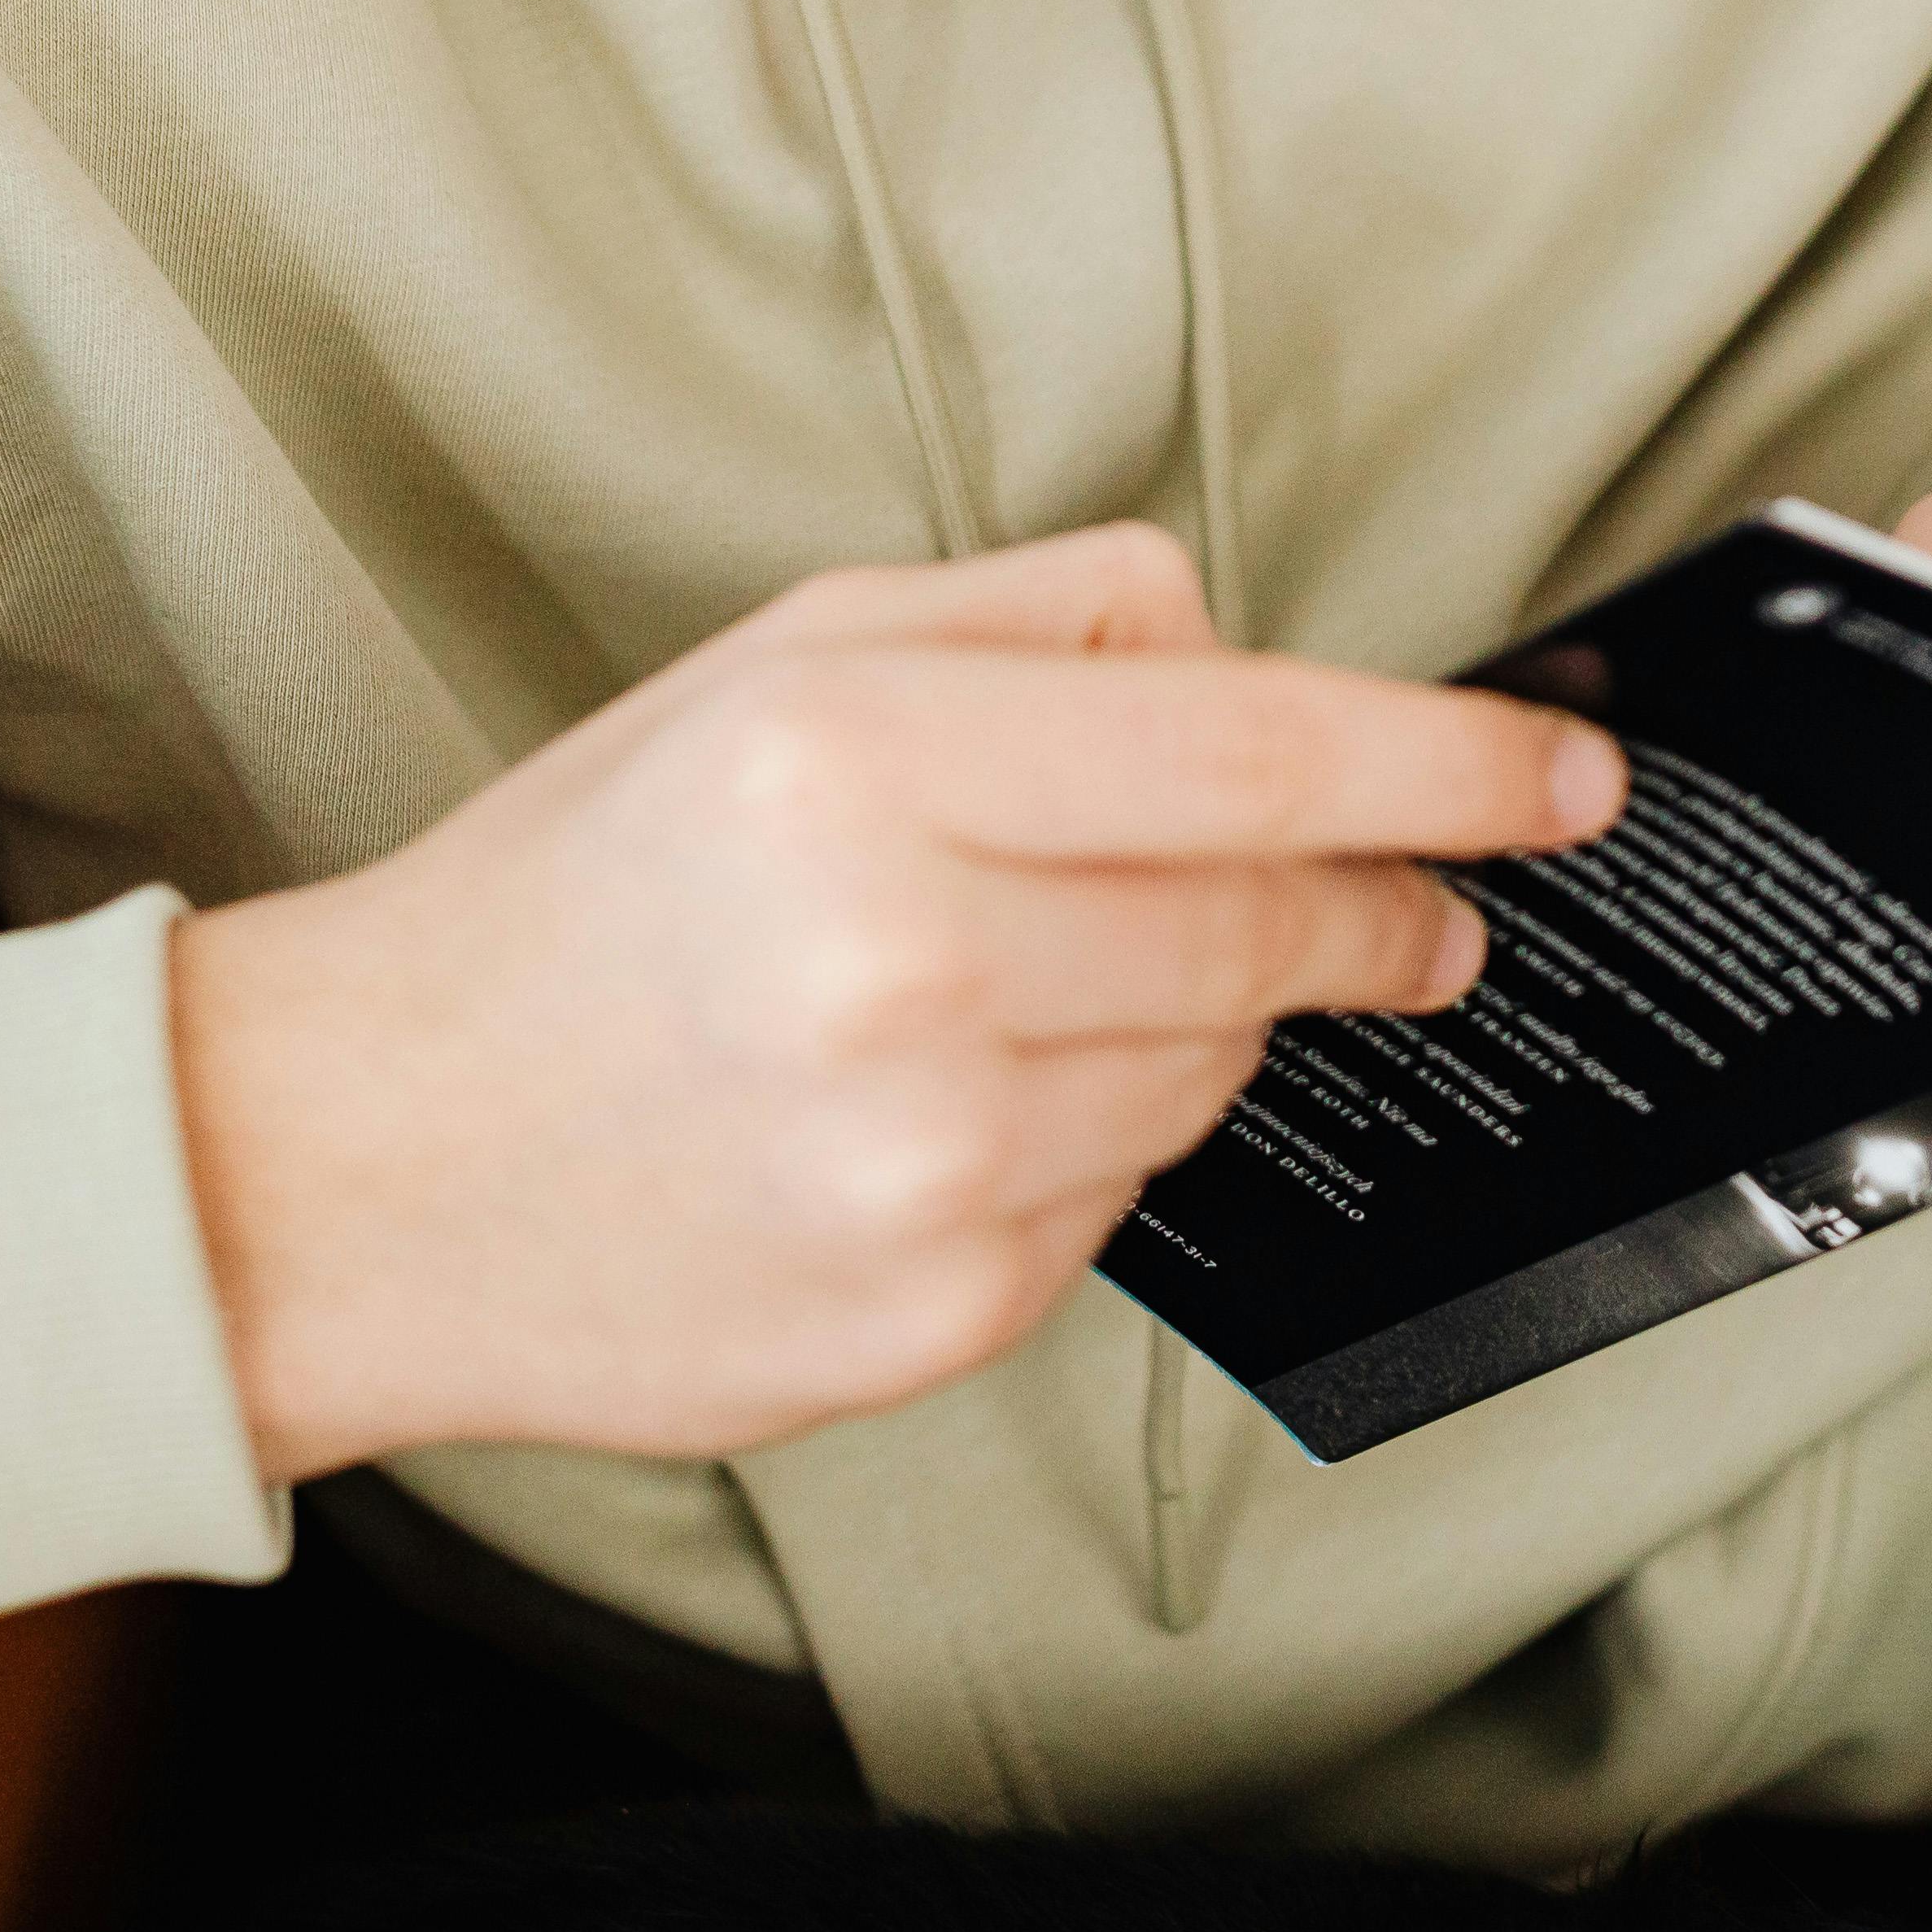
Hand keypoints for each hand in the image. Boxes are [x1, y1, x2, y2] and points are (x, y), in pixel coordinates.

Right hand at [163, 523, 1624, 1479]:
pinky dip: (1090, 1144)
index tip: (1568, 779)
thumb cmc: (587, 883)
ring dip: (1203, 1019)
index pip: (1259, 753)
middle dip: (1383, 906)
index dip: (1449, 768)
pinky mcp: (928, 1315)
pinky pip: (1119, 1207)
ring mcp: (921, 1161)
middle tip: (1424, 902)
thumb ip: (1036, 616)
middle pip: (1271, 922)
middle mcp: (900, 962)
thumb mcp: (780, 660)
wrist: (363, 1158)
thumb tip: (1247, 641)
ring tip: (1047, 987)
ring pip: (1212, 1071)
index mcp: (860, 760)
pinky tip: (952, 1110)